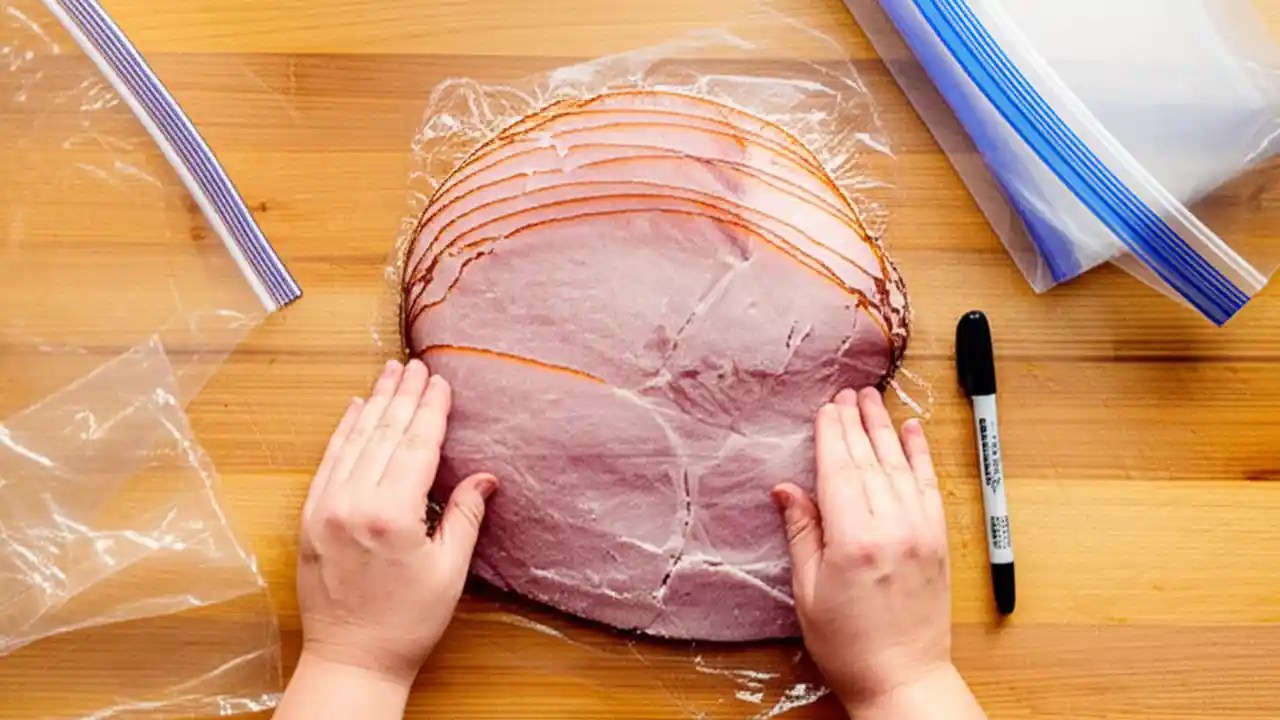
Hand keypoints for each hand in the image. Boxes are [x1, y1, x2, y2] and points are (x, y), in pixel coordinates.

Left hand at [295, 359, 496, 686]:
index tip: (440, 382)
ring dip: (375, 404)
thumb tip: (486, 478)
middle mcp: (354, 504)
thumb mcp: (449, 571)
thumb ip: (465, 516)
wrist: (352, 659)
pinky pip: (328, 463)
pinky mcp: (309, 519)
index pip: (417, 446)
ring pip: (354, 442)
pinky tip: (355, 410)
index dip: (431, 410)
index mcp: (393, 515)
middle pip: (385, 434)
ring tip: (389, 373)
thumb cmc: (407, 623)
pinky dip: (342, 433)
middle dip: (403, 396)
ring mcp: (326, 509)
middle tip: (415, 365)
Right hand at [773, 388, 983, 718]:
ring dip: (885, 429)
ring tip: (873, 401)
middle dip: (856, 423)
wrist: (903, 678)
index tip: (825, 408)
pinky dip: (921, 456)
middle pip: (870, 461)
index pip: (840, 470)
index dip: (831, 435)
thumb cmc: (848, 645)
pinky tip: (913, 431)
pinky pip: (929, 486)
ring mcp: (921, 532)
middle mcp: (892, 529)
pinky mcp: (938, 541)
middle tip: (846, 393)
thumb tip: (787, 489)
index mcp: (853, 541)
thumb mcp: (809, 591)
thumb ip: (802, 533)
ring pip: (900, 466)